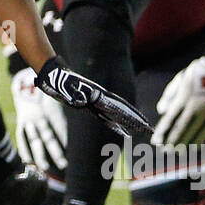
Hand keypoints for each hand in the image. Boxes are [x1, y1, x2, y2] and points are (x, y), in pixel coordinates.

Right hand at [12, 66, 68, 174]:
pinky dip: (25, 151)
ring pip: (34, 140)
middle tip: (64, 165)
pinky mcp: (21, 124)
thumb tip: (94, 114)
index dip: (66, 139)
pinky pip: (22, 139)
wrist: (28, 87)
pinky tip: (30, 163)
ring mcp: (29, 121)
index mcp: (52, 109)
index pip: (60, 127)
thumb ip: (73, 109)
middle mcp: (40, 116)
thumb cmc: (51, 98)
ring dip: (39, 155)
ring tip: (45, 168)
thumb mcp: (60, 101)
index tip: (74, 153)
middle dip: (55, 151)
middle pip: (48, 136)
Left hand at [35, 55, 150, 139]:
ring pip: (118, 112)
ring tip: (144, 129)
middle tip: (151, 129)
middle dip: (137, 120)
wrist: (54, 74)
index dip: (131, 115)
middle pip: (123, 109)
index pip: (118, 107)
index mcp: (96, 96)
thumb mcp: (65, 89)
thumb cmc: (58, 82)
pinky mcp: (92, 105)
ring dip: (131, 121)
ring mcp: (98, 101)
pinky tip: (123, 130)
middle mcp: (101, 98)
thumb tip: (79, 101)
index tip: (142, 123)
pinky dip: (118, 123)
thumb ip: (72, 96)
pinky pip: (109, 115)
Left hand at [153, 55, 204, 145]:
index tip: (155, 142)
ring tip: (176, 153)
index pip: (170, 119)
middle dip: (171, 142)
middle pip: (180, 129)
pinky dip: (198, 140)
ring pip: (193, 132)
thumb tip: (160, 111)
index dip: (162, 132)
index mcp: (183, 99)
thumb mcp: (178, 81)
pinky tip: (192, 147)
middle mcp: (194, 108)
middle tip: (164, 151)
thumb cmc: (193, 75)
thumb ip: (168, 96)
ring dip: (184, 144)